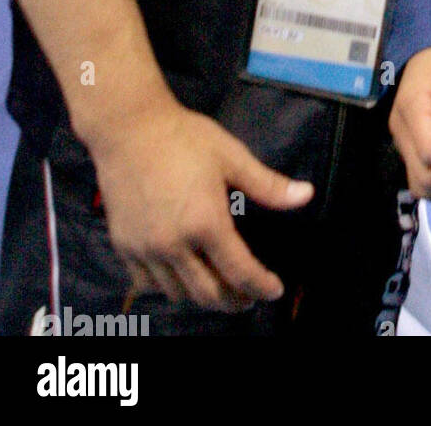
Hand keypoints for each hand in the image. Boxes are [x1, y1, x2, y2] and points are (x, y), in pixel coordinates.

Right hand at [87, 96, 313, 311]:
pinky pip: (147, 283)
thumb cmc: (183, 138)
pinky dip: (168, 286)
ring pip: (177, 293)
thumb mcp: (232, 157)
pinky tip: (180, 274)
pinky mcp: (124, 245)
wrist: (128, 128)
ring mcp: (145, 248)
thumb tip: (307, 195)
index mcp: (205, 222)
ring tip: (218, 286)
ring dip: (201, 295)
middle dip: (233, 301)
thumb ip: (268, 185)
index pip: (240, 271)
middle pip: (208, 293)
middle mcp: (173, 243)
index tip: (274, 291)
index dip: (261, 286)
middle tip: (248, 298)